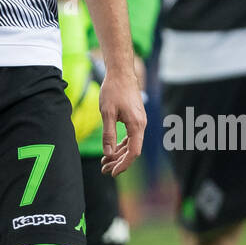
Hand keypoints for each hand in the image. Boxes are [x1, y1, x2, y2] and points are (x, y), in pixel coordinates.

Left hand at [98, 51, 146, 176]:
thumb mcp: (107, 113)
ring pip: (131, 144)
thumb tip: (108, 154)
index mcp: (137, 125)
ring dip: (118, 154)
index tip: (112, 172)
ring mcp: (139, 121)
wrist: (121, 72)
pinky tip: (111, 150)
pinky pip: (130, 136)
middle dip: (118, 162)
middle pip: (132, 150)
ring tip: (104, 163)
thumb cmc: (113, 90)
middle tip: (104, 170)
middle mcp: (141, 125)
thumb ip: (108, 134)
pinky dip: (121, 144)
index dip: (123, 164)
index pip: (133, 152)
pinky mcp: (135, 118)